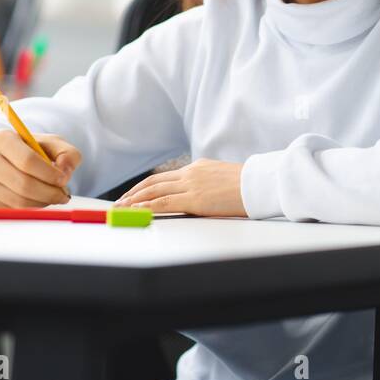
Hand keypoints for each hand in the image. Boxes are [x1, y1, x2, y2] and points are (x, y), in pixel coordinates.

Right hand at [0, 131, 79, 208]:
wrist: (5, 158)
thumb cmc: (32, 149)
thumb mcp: (52, 143)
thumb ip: (67, 154)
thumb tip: (65, 172)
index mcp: (2, 139)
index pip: (28, 161)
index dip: (50, 174)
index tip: (64, 179)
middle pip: (24, 184)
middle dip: (50, 192)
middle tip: (64, 193)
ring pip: (20, 201)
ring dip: (44, 202)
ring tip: (54, 195)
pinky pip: (15, 211)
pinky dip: (33, 208)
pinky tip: (40, 199)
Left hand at [114, 159, 246, 216]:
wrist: (260, 185)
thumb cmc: (247, 186)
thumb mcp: (222, 179)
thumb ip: (206, 183)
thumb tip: (200, 194)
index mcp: (197, 167)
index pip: (163, 177)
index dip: (144, 186)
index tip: (133, 195)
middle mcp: (191, 173)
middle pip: (153, 182)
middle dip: (133, 194)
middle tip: (120, 203)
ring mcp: (192, 185)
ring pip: (154, 191)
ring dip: (134, 201)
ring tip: (121, 210)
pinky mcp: (195, 199)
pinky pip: (164, 202)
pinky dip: (147, 207)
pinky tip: (137, 211)